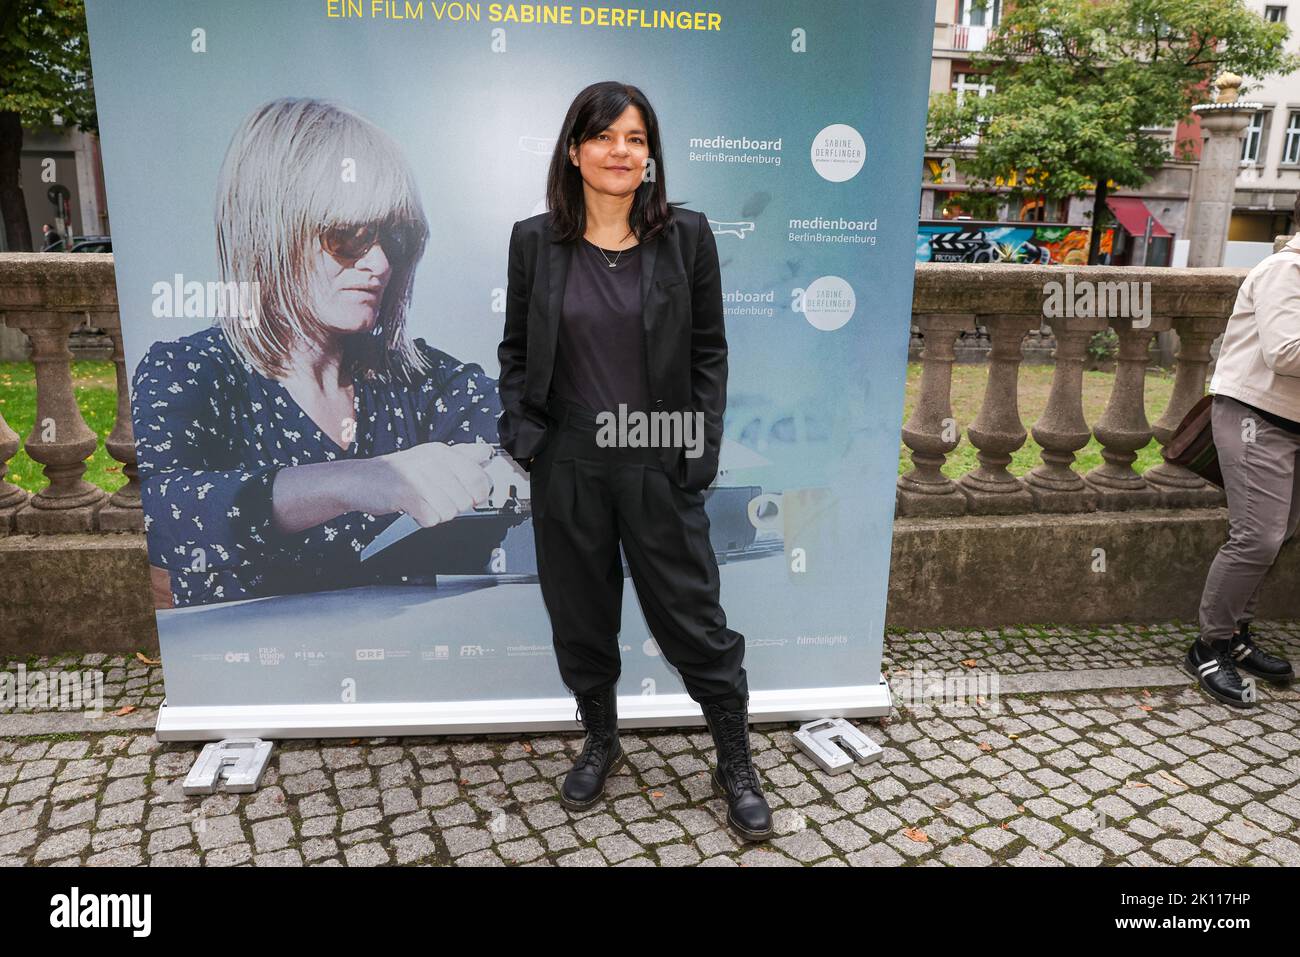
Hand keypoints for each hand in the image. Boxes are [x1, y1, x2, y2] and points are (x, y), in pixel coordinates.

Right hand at [371, 441, 493, 526]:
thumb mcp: (431, 457)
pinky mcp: (406, 494)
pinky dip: (424, 520)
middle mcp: (433, 460)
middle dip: (454, 506)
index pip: (480, 476)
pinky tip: (414, 509)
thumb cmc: (397, 472)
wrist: (357, 480)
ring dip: (437, 513)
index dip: (478, 492)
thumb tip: (486, 452)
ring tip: (422, 502)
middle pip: (467, 500)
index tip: (470, 496)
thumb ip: (461, 456)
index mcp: (442, 451)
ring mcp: (419, 476)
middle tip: (435, 498)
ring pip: (450, 512)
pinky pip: (432, 519)